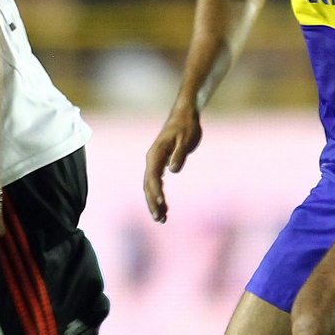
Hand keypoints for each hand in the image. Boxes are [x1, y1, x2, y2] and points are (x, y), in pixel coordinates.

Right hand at [144, 104, 201, 222]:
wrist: (184, 115)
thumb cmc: (186, 126)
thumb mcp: (186, 139)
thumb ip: (179, 155)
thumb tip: (173, 170)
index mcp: (156, 154)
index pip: (152, 177)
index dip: (156, 192)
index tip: (162, 205)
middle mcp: (151, 159)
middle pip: (148, 185)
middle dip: (152, 203)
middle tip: (160, 220)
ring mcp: (154, 162)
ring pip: (150, 186)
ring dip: (154, 202)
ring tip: (161, 219)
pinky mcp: (159, 163)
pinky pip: (155, 182)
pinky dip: (158, 194)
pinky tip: (164, 206)